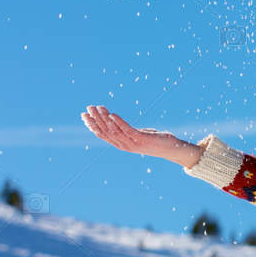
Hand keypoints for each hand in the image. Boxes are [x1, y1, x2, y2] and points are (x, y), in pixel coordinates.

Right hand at [81, 105, 202, 168]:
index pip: (102, 134)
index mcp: (121, 144)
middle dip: (95, 119)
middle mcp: (124, 145)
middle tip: (88, 107)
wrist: (172, 149)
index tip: (84, 115)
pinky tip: (113, 114)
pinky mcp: (141, 139)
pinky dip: (119, 122)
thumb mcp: (137, 135)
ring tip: (99, 107)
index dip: (92, 125)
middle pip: (105, 131)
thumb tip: (116, 121)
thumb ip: (126, 130)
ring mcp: (132, 143)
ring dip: (105, 118)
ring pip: (114, 130)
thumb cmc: (155, 140)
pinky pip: (127, 130)